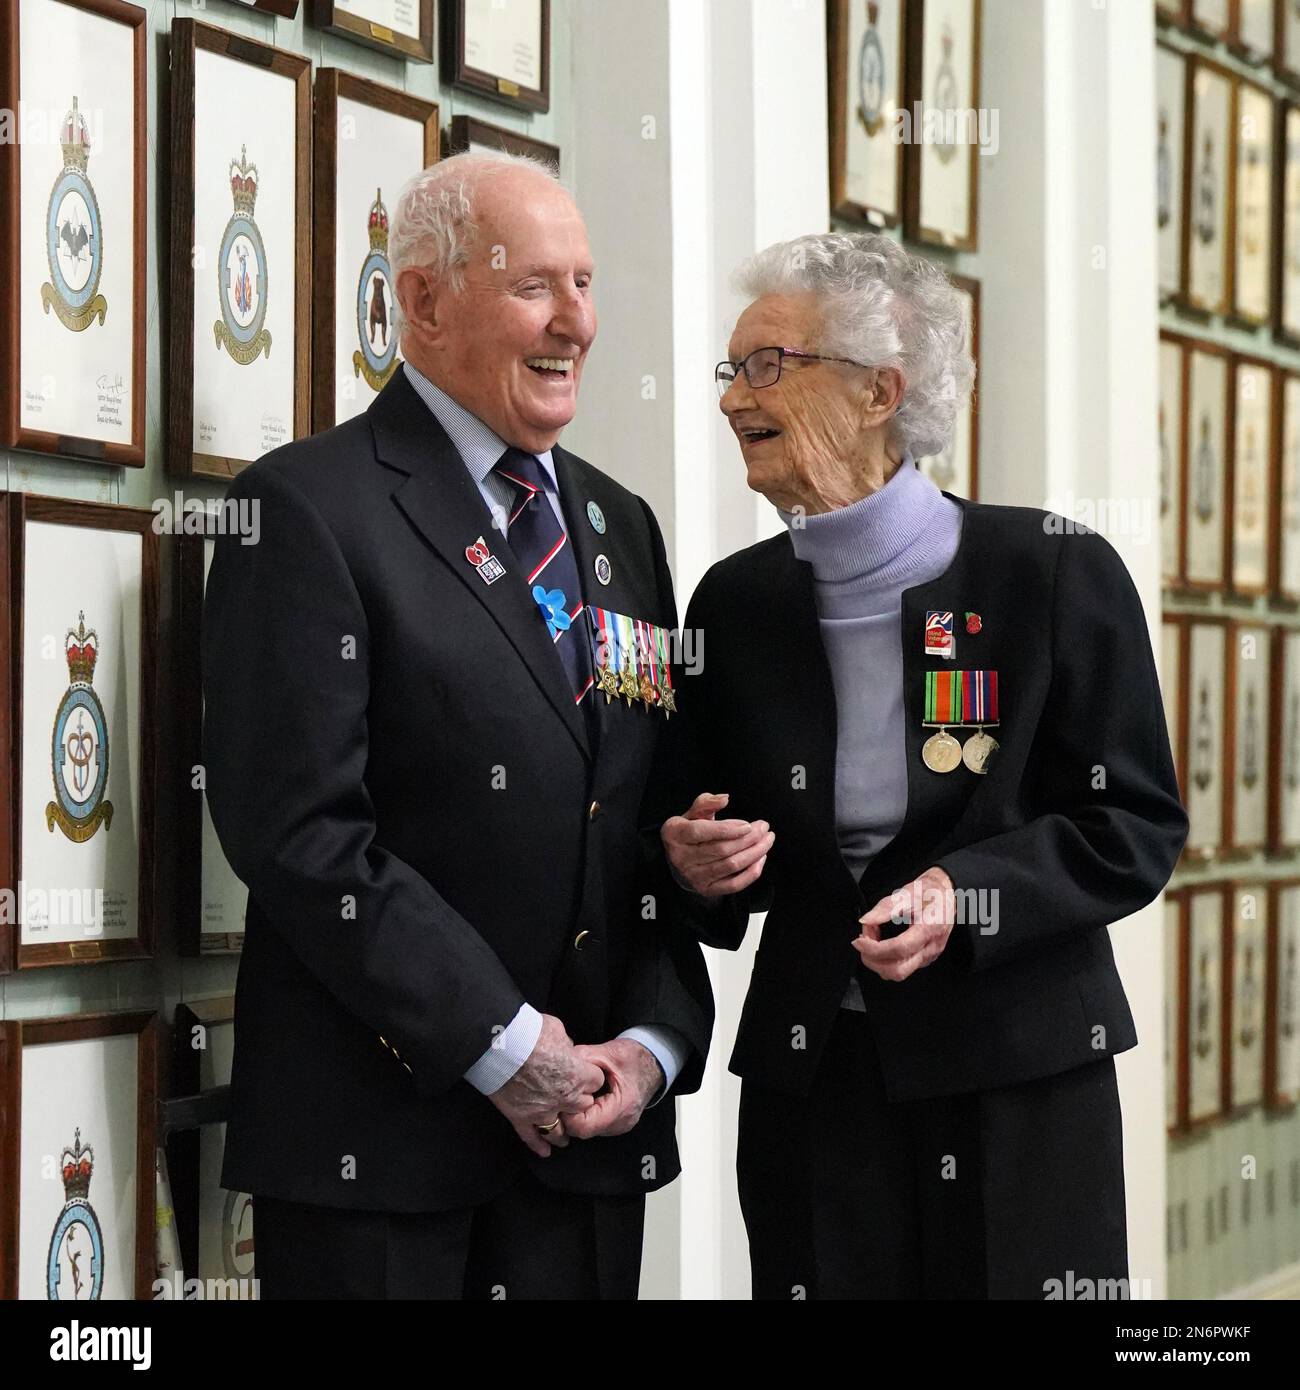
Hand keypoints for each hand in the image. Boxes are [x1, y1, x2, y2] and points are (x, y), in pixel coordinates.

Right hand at [488, 1014, 604, 1156]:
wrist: (499, 1045)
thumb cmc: (530, 1032)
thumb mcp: (557, 1029)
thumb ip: (566, 1044)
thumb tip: (566, 1049)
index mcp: (577, 1075)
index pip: (596, 1081)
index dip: (590, 1076)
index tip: (585, 1074)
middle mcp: (564, 1098)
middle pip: (582, 1106)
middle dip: (579, 1101)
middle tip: (574, 1099)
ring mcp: (542, 1111)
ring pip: (560, 1130)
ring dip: (563, 1133)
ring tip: (565, 1139)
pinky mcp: (521, 1117)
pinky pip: (532, 1137)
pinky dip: (538, 1145)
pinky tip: (545, 1152)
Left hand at [561, 1039, 663, 1139]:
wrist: (653, 1063)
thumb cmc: (635, 1059)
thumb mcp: (608, 1053)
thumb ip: (584, 1058)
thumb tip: (561, 1064)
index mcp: (621, 1107)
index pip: (583, 1126)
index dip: (567, 1113)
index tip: (563, 1096)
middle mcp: (620, 1123)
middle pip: (582, 1130)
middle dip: (569, 1113)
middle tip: (565, 1092)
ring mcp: (618, 1126)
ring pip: (585, 1129)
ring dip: (577, 1113)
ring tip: (577, 1093)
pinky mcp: (614, 1124)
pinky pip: (592, 1124)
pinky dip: (585, 1112)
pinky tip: (586, 1097)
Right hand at [660, 792, 773, 896]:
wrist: (680, 863)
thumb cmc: (690, 833)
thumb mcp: (692, 814)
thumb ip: (706, 802)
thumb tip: (724, 799)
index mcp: (674, 834)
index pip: (702, 831)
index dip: (727, 828)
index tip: (748, 825)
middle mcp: (681, 857)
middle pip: (721, 849)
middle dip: (748, 838)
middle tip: (764, 828)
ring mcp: (694, 876)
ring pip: (731, 865)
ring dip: (754, 852)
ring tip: (767, 840)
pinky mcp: (706, 889)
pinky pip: (734, 884)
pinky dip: (751, 872)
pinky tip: (761, 858)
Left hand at [853, 867, 955, 981]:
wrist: (945, 893)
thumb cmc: (927, 892)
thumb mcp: (905, 894)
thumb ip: (884, 909)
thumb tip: (865, 921)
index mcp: (928, 929)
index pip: (899, 949)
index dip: (874, 949)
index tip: (859, 940)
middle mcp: (931, 948)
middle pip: (898, 970)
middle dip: (873, 961)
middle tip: (863, 942)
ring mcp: (930, 956)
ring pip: (899, 973)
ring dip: (879, 960)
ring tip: (872, 939)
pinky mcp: (926, 958)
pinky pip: (903, 967)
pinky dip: (887, 959)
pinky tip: (882, 943)